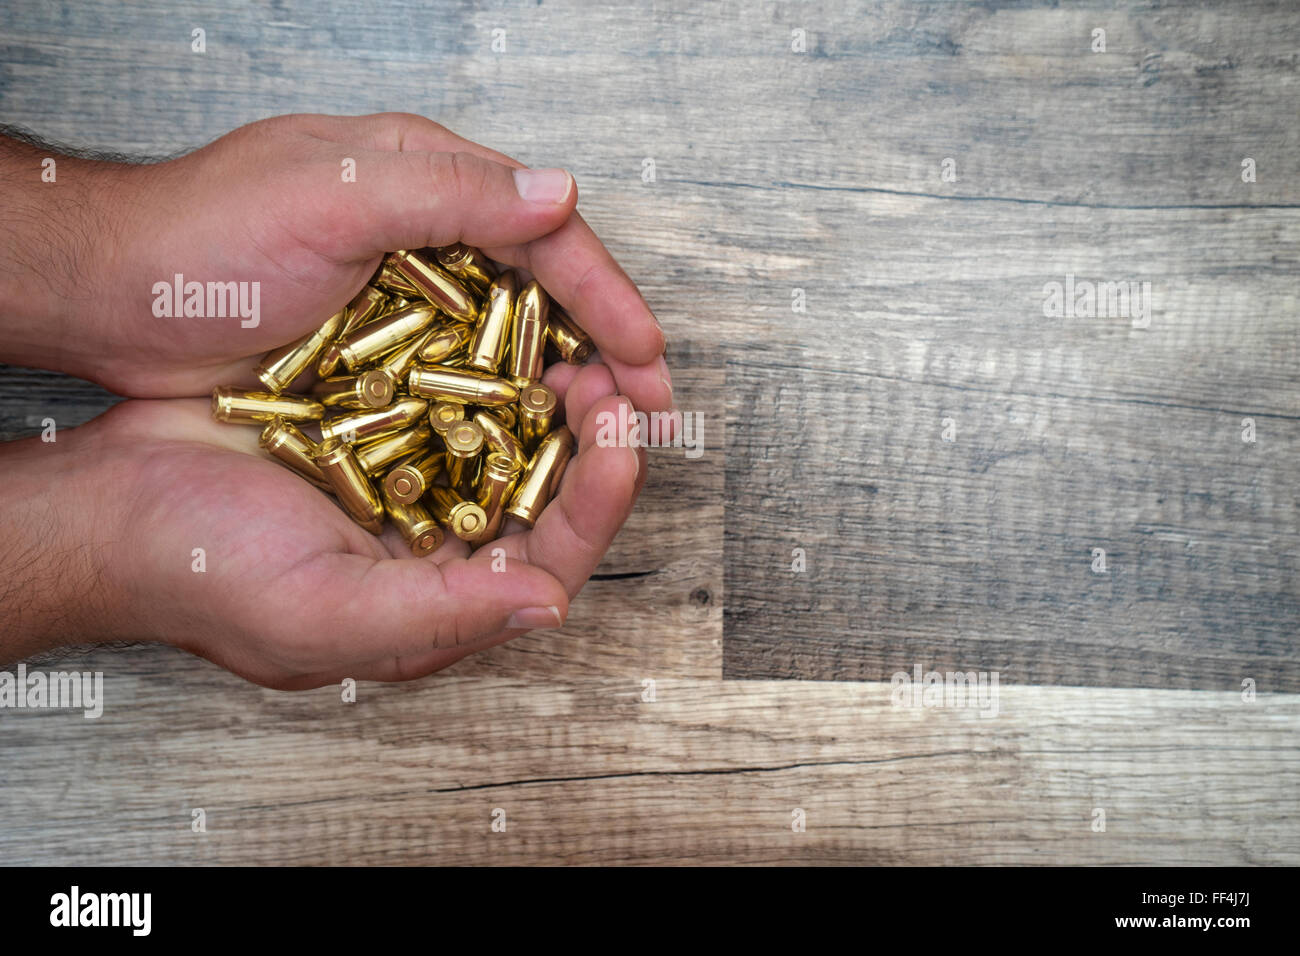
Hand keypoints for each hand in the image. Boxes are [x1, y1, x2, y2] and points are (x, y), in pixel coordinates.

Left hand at [0, 113, 671, 413]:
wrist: (110, 296)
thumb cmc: (208, 235)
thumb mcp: (332, 198)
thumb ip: (449, 193)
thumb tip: (561, 194)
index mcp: (427, 178)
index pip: (546, 234)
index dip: (607, 297)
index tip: (650, 362)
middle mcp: (427, 231)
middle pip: (542, 288)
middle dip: (603, 348)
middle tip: (648, 412)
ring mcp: (403, 292)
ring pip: (508, 336)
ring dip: (562, 384)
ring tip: (604, 437)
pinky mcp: (378, 345)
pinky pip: (460, 374)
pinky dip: (499, 406)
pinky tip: (526, 444)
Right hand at [0, 362, 643, 687]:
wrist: (108, 503)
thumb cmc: (203, 574)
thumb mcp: (324, 614)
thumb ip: (440, 615)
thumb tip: (548, 607)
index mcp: (440, 603)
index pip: (553, 559)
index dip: (601, 500)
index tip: (625, 436)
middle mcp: (437, 546)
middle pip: (546, 494)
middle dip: (592, 438)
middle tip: (610, 378)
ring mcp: (410, 479)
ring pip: (509, 436)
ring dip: (547, 393)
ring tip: (574, 344)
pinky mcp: (378, 423)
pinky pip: (452, 392)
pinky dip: (484, 363)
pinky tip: (507, 325)